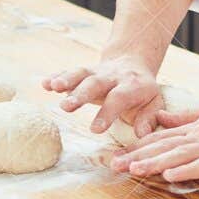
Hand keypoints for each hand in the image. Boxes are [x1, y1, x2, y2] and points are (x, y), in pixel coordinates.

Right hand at [42, 56, 163, 136]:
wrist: (133, 63)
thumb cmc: (142, 92)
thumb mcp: (153, 103)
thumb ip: (148, 119)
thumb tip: (143, 134)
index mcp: (132, 86)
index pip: (119, 98)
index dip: (108, 112)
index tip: (95, 130)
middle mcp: (112, 77)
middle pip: (95, 83)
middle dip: (80, 94)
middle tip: (66, 107)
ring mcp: (96, 72)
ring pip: (80, 74)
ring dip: (66, 80)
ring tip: (53, 87)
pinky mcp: (83, 71)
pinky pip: (69, 72)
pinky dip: (57, 77)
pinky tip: (45, 84)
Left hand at [108, 96, 198, 182]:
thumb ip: (187, 117)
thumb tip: (161, 118)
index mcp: (198, 127)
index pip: (162, 138)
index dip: (138, 147)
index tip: (117, 155)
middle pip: (165, 146)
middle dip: (138, 156)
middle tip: (113, 166)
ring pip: (180, 155)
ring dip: (155, 163)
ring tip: (134, 170)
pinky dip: (187, 170)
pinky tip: (170, 175)